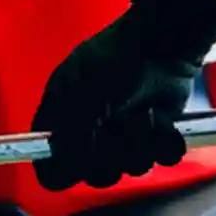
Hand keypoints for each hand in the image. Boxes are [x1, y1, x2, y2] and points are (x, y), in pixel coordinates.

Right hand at [31, 18, 195, 189]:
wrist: (162, 39)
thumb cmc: (117, 56)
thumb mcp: (87, 88)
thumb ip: (74, 126)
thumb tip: (67, 153)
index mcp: (63, 122)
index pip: (50, 166)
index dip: (60, 170)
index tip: (77, 161)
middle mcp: (91, 137)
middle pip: (93, 175)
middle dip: (111, 156)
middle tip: (119, 128)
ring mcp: (125, 139)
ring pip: (131, 168)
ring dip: (141, 143)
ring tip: (146, 114)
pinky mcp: (155, 138)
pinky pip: (161, 158)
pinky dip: (165, 142)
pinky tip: (163, 120)